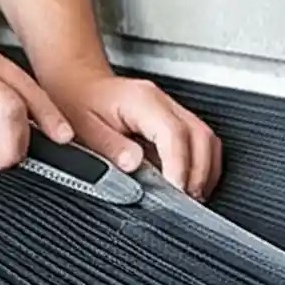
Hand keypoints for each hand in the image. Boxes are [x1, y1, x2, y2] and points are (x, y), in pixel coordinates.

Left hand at [41, 68, 222, 200]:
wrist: (78, 83)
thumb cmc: (78, 102)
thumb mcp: (84, 127)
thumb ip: (111, 147)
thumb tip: (134, 165)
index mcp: (141, 100)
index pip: (173, 134)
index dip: (179, 165)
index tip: (176, 191)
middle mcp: (162, 102)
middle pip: (200, 135)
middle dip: (199, 172)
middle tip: (187, 201)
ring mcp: (171, 109)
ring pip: (206, 138)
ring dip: (204, 169)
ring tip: (191, 196)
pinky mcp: (173, 119)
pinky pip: (199, 141)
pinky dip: (200, 164)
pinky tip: (189, 182)